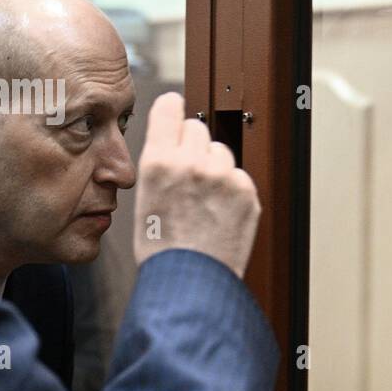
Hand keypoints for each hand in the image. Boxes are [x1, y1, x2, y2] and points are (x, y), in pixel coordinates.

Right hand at [134, 93, 261, 280]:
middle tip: (189, 176)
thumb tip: (172, 145)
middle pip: (197, 129)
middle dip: (192, 145)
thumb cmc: (164, 250)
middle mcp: (192, 163)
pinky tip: (219, 213)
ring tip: (204, 201)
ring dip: (214, 168)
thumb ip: (161, 165)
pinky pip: (238, 176)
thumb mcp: (145, 199)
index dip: (172, 109)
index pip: (169, 108)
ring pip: (220, 152)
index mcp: (158, 162)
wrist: (192, 282)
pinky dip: (232, 190)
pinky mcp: (246, 191)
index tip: (174, 109)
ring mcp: (223, 176)